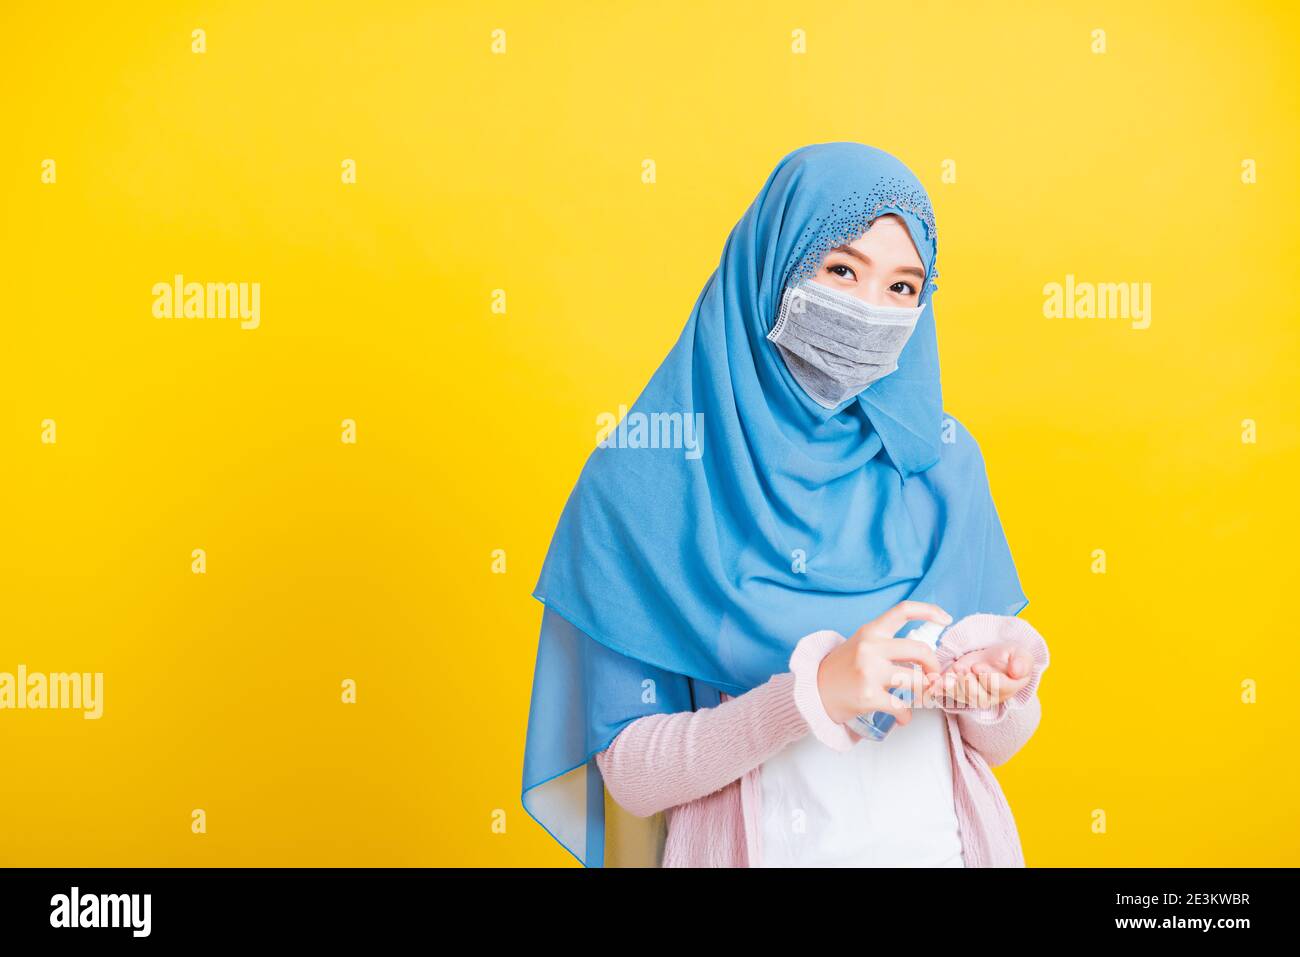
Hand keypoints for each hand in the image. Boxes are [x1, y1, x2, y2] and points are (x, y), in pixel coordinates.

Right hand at [816, 601, 951, 726]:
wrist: (814, 690)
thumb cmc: (843, 669)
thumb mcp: (861, 645)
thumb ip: (888, 644)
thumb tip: (925, 656)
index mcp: (871, 631)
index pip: (903, 611)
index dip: (929, 611)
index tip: (945, 619)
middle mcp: (871, 647)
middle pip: (920, 650)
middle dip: (934, 666)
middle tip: (933, 676)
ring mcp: (869, 672)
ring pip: (916, 681)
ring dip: (924, 693)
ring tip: (918, 699)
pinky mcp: (869, 696)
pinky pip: (902, 707)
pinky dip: (906, 716)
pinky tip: (902, 717)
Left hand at [921, 641, 1032, 711]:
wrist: (994, 658)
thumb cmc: (1009, 657)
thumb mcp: (1021, 655)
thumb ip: (1022, 662)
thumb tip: (1018, 671)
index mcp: (1009, 687)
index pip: (998, 688)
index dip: (987, 679)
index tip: (977, 668)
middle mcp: (991, 696)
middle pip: (978, 696)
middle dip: (968, 683)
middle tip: (963, 670)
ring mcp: (973, 695)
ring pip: (962, 696)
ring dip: (954, 685)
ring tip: (951, 672)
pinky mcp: (957, 691)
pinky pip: (947, 693)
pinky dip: (939, 688)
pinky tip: (934, 682)